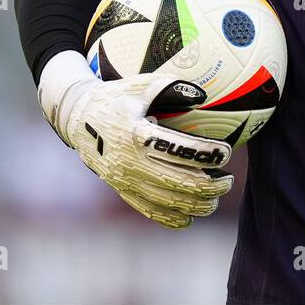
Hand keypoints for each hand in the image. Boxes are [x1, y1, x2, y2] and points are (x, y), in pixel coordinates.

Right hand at [39, 51, 233, 227]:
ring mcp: (124, 180)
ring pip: (167, 202)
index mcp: (137, 134)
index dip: (207, 154)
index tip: (226, 153)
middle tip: (228, 181)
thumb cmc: (116, 97)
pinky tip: (189, 218)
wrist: (77, 119)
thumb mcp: (141, 85)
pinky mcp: (121, 190)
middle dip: (210, 186)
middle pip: (179, 182)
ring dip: (197, 205)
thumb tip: (203, 95)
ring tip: (215, 199)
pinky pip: (149, 211)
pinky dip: (172, 218)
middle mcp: (131, 162)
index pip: (181, 150)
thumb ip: (173, 87)